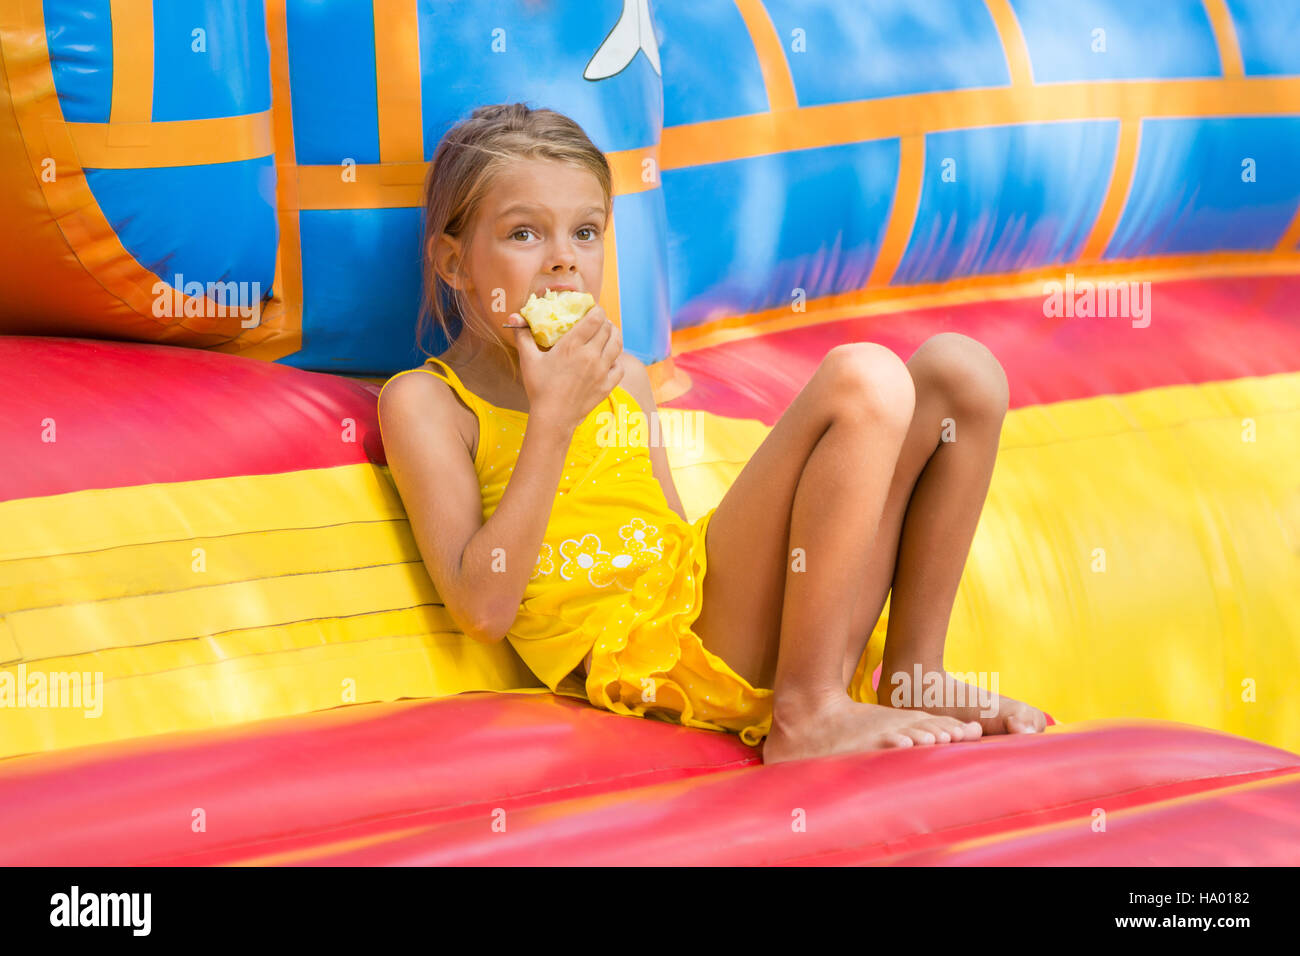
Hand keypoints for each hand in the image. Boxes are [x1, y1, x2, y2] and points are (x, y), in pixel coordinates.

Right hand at [504, 304, 622, 432]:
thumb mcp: (528, 360)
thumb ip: (523, 336)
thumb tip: (514, 317)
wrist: (553, 417)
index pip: (595, 318)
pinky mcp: (607, 385)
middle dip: (605, 322)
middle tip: (599, 322)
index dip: (597, 310)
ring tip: (609, 334)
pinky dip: (617, 360)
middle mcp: (591, 355)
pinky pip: (620, 367)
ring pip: (617, 345)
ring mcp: (602, 370)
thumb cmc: (539, 388)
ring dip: (615, 336)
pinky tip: (610, 359)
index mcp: (573, 345)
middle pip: (608, 329)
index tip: (593, 309)